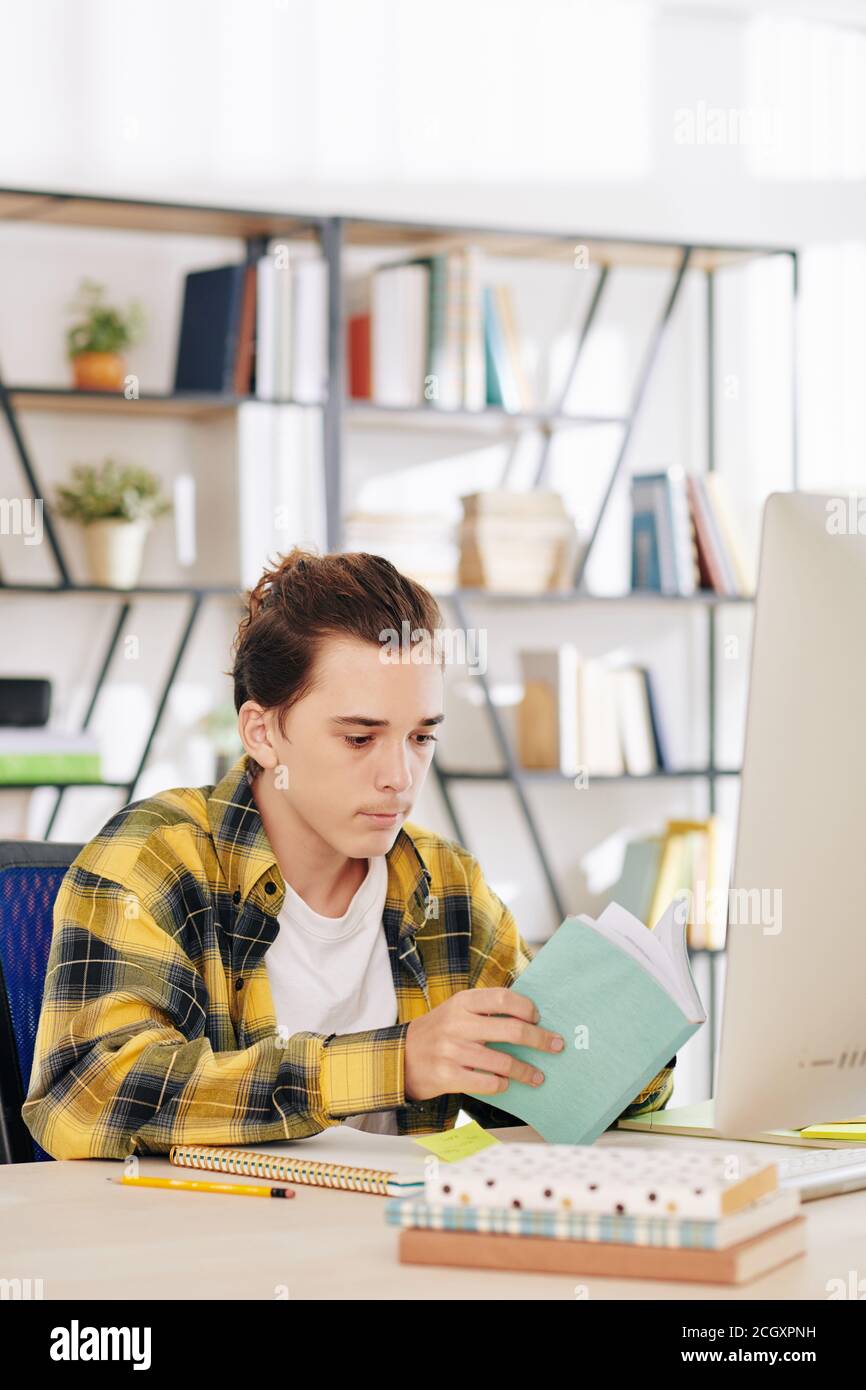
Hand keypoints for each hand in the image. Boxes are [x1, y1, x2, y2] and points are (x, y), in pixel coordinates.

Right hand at [404, 987, 564, 1102]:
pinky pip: (488, 1083)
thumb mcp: (456, 1011)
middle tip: (556, 1046)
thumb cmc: (438, 1033)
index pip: (503, 999)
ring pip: (504, 1062)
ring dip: (527, 1071)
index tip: (538, 1018)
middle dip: (540, 1040)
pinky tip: (506, 1084)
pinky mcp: (448, 1077)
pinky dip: (502, 1085)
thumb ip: (485, 1010)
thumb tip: (528, 1016)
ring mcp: (452, 1051)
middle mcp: (457, 1024)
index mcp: (462, 1002)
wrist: (400, 1059)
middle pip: (512, 1031)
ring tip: (538, 1076)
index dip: (526, 1009)